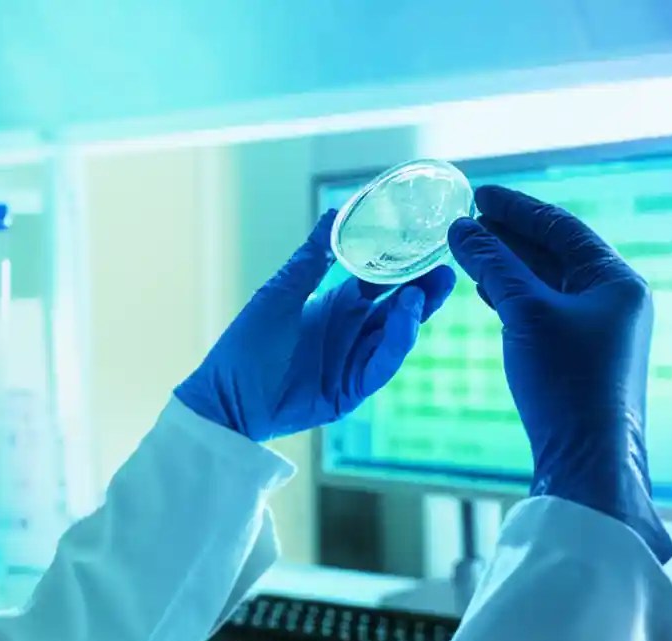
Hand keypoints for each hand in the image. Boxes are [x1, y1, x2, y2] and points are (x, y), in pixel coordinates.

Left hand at [175, 211, 455, 442]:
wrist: (225, 396)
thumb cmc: (246, 343)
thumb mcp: (281, 293)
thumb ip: (311, 258)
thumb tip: (335, 213)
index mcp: (336, 305)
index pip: (381, 281)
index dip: (403, 264)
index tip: (426, 241)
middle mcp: (350, 332)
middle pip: (398, 308)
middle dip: (423, 289)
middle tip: (446, 266)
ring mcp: (352, 362)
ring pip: (395, 336)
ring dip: (413, 314)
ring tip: (425, 289)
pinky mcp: (350, 391)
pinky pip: (379, 366)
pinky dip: (394, 344)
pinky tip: (403, 320)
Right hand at [448, 186, 671, 561]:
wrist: (586, 457)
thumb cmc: (565, 382)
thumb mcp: (524, 312)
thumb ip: (493, 264)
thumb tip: (460, 228)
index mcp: (616, 281)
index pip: (562, 228)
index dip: (517, 208)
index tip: (478, 195)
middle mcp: (613, 300)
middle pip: (554, 252)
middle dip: (509, 235)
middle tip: (466, 220)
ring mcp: (598, 329)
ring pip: (546, 282)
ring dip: (507, 265)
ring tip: (467, 250)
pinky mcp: (579, 356)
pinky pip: (543, 310)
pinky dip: (513, 295)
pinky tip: (486, 291)